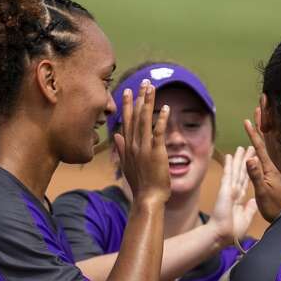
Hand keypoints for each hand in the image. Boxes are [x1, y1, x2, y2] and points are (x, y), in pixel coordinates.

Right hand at [114, 81, 170, 203]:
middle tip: (144, 81)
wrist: (147, 198)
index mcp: (128, 146)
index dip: (126, 105)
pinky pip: (158, 132)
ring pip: (145, 120)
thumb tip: (116, 135)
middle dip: (139, 98)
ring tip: (152, 88)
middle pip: (136, 116)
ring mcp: (144, 148)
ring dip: (148, 103)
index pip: (127, 121)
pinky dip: (161, 119)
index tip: (127, 90)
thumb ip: (121, 148)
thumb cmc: (140, 184)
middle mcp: (134, 144)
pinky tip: (165, 108)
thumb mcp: (127, 165)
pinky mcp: (156, 153)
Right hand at [209, 147, 256, 245]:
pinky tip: (230, 156)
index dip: (249, 169)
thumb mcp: (246, 218)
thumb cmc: (232, 231)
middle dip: (245, 160)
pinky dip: (230, 165)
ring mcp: (229, 190)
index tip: (251, 159)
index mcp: (240, 198)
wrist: (223, 236)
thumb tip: (253, 202)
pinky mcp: (225, 191)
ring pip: (236, 171)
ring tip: (240, 148)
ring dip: (239, 159)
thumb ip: (249, 209)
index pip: (246, 180)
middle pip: (242, 172)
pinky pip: (229, 175)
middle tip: (246, 148)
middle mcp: (235, 192)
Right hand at [243, 109, 280, 221]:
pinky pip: (273, 150)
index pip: (261, 146)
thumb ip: (256, 176)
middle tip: (262, 103)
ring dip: (267, 126)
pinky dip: (269, 139)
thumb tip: (249, 158)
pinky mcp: (277, 171)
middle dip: (265, 120)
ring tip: (263, 113)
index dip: (254, 133)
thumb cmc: (274, 207)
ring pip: (272, 142)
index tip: (248, 120)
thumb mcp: (262, 192)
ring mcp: (277, 166)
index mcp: (271, 167)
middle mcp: (275, 163)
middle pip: (270, 138)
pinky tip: (267, 135)